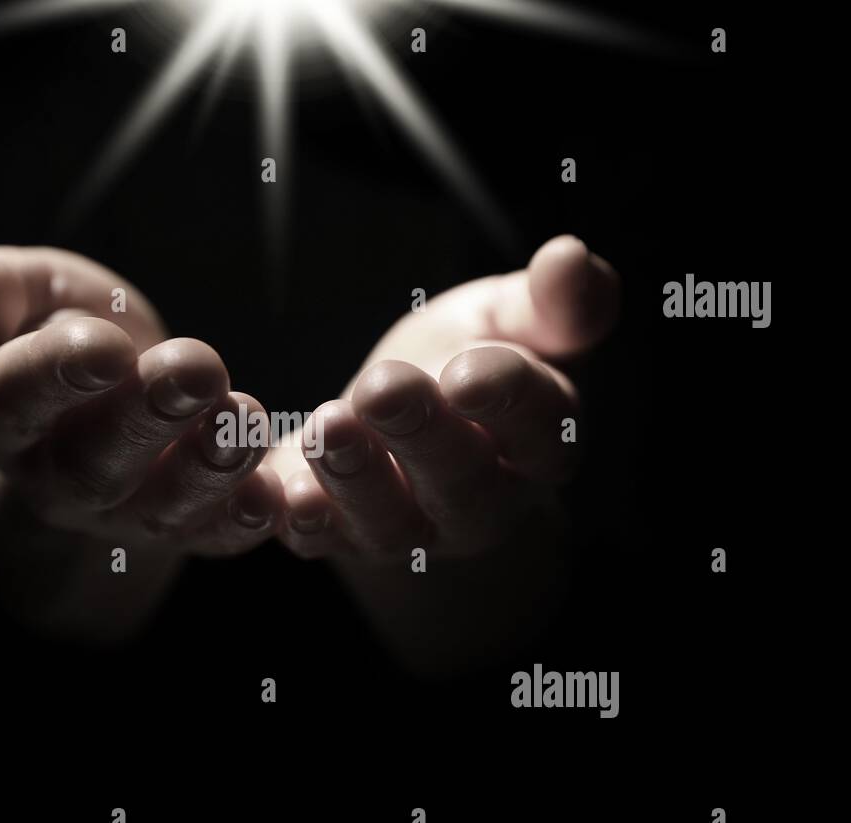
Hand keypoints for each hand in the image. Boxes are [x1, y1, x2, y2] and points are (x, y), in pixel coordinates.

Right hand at [0, 246, 282, 634]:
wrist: (103, 395)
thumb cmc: (56, 329)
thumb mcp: (17, 293)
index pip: (11, 399)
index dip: (53, 375)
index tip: (107, 347)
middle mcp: (52, 479)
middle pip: (92, 462)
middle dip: (147, 417)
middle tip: (198, 368)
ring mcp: (120, 513)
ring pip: (159, 507)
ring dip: (207, 468)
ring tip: (246, 420)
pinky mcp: (185, 527)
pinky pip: (214, 538)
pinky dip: (244, 520)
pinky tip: (276, 495)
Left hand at [267, 235, 619, 560]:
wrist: (398, 426)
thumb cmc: (464, 365)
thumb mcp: (510, 322)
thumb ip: (550, 302)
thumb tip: (571, 254)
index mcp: (537, 444)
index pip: (539, 428)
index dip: (507, 401)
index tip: (468, 371)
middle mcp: (479, 503)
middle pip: (461, 483)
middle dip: (421, 436)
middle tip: (383, 388)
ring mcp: (408, 528)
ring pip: (389, 522)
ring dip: (355, 477)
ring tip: (328, 427)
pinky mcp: (337, 535)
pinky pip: (319, 539)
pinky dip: (297, 520)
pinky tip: (278, 494)